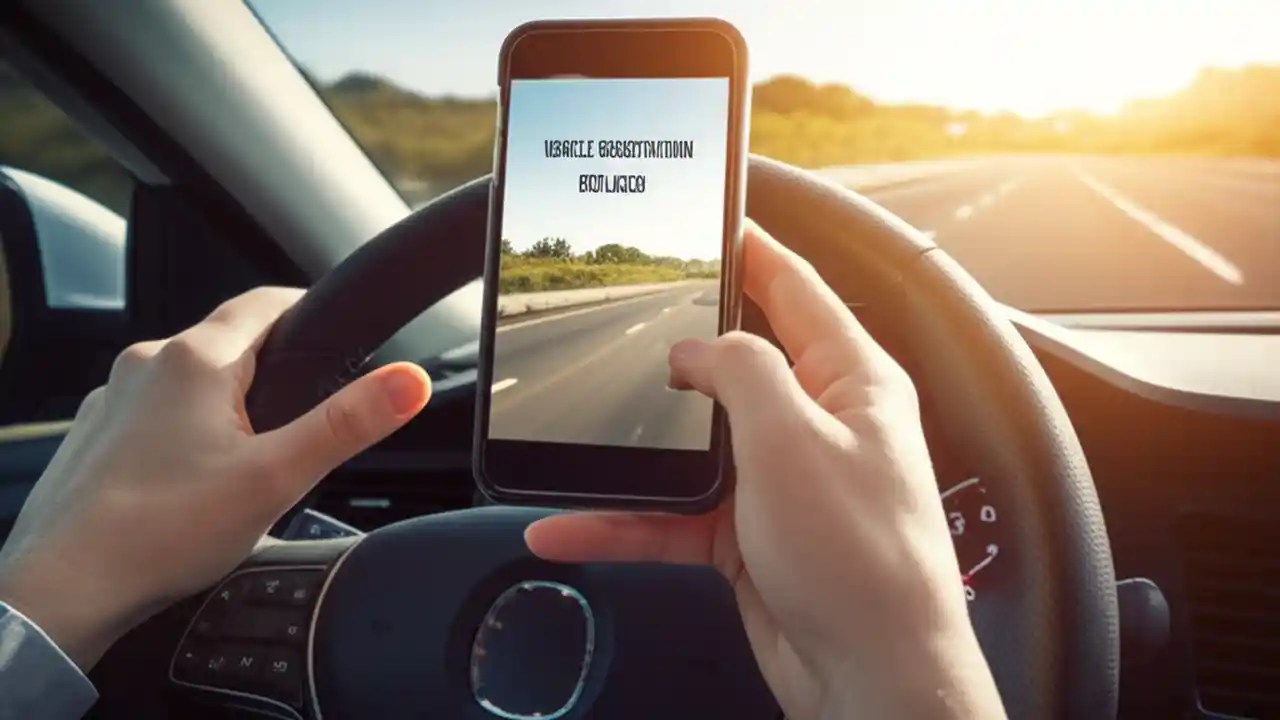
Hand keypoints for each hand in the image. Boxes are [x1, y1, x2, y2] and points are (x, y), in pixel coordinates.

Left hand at [0, 288, 429, 669]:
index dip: (306, 309)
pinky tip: (191, 483)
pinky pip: (152, 415)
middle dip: (269, 371)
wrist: (61, 589)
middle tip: (300, 420)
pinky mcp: (92, 436)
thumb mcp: (278, 478)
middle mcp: (147, 365)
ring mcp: (112, 399)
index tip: (332, 329)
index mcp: (196, 360)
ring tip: (247, 462)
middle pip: (228, 344)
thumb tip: (410, 381)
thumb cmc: (161, 532)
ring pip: (187, 382)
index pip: (265, 302)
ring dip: (221, 405)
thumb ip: (348, 424)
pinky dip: (180, 434)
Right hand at [525, 222, 1004, 718]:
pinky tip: (569, 526)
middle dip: (673, 347)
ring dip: (632, 451)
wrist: (870, 676)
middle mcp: (817, 422)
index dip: (751, 247)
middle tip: (620, 319)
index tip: (709, 217)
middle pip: (733, 362)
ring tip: (575, 437)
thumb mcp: (793, 437)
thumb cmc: (863, 560)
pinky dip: (620, 521)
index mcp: (851, 379)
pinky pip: (671, 514)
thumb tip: (695, 348)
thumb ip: (740, 370)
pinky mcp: (748, 533)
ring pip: (689, 446)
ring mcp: (780, 480)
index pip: (796, 288)